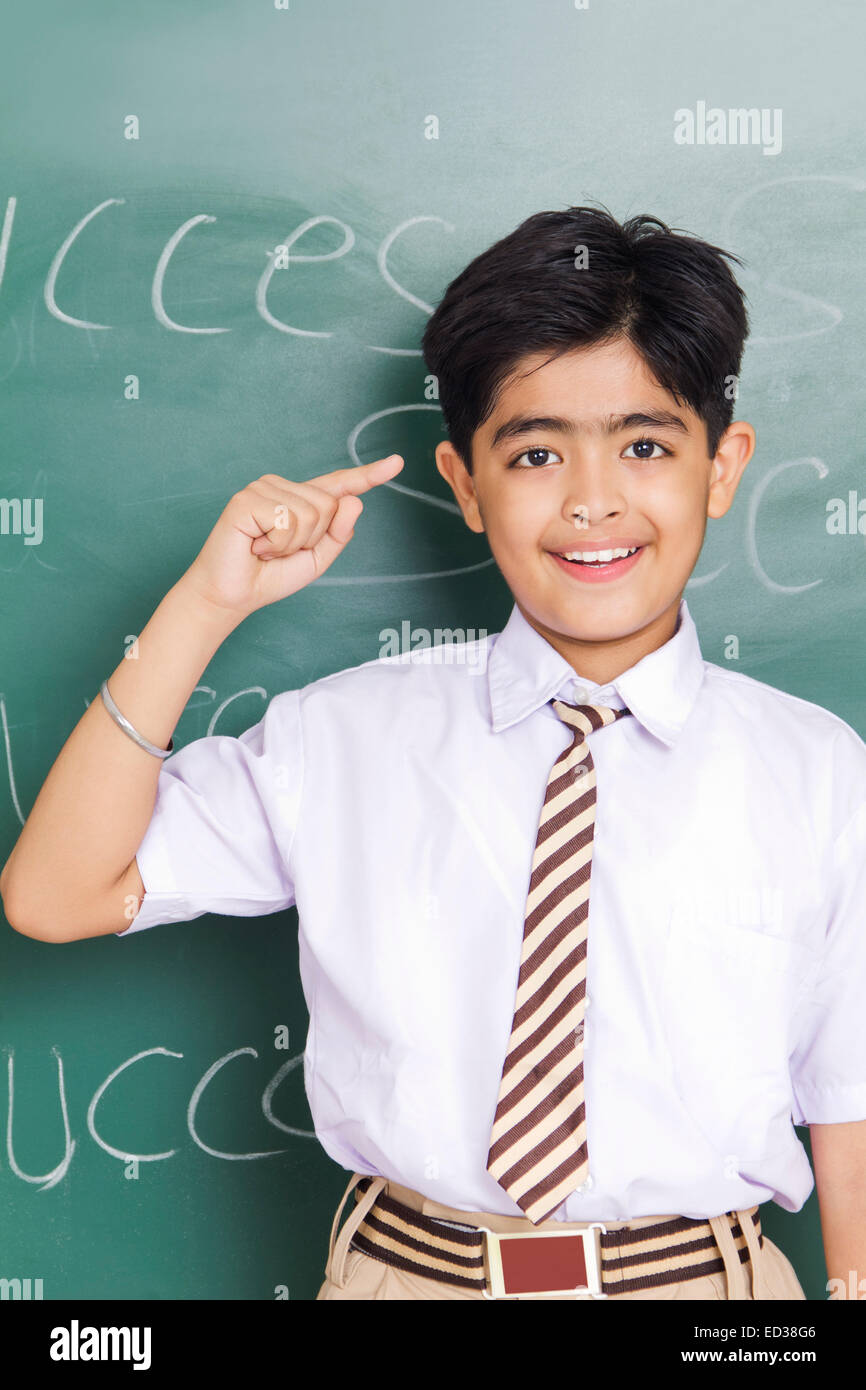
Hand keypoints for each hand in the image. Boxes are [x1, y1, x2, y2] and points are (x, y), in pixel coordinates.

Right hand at [180, 454, 403, 616]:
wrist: (234, 594)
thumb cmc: (271, 575)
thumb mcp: (317, 559)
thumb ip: (339, 533)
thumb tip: (356, 501)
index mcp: (302, 500)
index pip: (339, 485)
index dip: (368, 474)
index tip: (397, 462)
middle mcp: (283, 487)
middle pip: (328, 504)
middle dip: (310, 538)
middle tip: (280, 551)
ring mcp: (263, 488)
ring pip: (310, 512)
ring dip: (291, 543)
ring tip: (266, 549)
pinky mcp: (246, 498)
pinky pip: (286, 519)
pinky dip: (276, 543)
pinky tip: (256, 545)